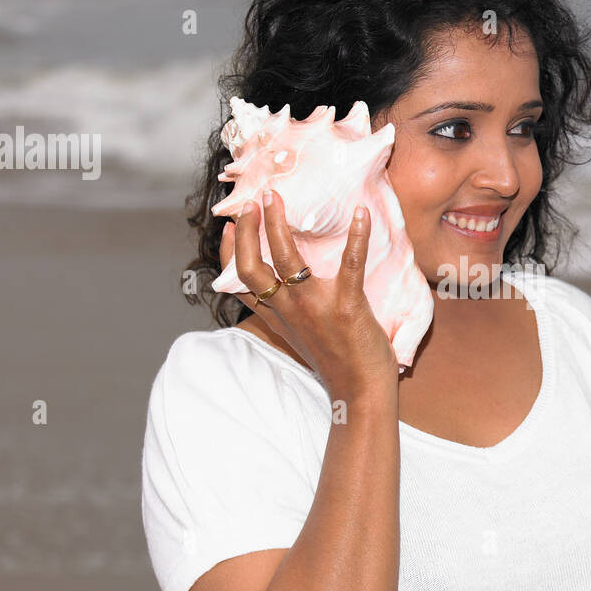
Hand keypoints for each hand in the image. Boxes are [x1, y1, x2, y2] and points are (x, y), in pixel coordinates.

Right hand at [220, 189, 398, 402]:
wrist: (361, 392)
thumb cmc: (336, 361)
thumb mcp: (298, 337)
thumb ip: (285, 311)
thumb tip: (283, 284)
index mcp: (277, 316)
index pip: (240, 282)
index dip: (229, 252)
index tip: (229, 226)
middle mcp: (289, 310)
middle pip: (252, 267)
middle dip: (248, 230)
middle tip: (254, 200)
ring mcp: (315, 307)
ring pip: (287, 259)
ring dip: (278, 224)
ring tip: (276, 197)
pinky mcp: (347, 305)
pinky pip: (350, 263)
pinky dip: (357, 236)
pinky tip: (361, 214)